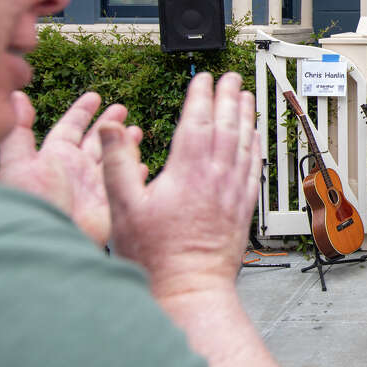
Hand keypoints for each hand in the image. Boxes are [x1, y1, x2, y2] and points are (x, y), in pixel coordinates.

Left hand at [0, 91, 142, 246]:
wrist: (48, 242)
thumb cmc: (30, 203)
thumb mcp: (18, 163)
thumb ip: (18, 130)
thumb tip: (15, 96)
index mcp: (55, 157)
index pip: (70, 127)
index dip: (82, 111)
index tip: (95, 96)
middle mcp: (76, 170)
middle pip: (96, 140)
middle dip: (108, 124)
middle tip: (122, 107)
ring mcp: (95, 187)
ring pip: (114, 157)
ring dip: (125, 144)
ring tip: (137, 130)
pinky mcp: (111, 204)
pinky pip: (127, 182)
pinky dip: (136, 173)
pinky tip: (143, 165)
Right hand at [100, 72, 260, 296]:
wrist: (190, 289)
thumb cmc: (156, 256)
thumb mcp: (123, 207)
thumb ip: (117, 163)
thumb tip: (110, 127)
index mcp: (188, 171)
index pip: (197, 121)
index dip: (200, 96)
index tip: (204, 78)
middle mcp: (217, 177)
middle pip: (227, 126)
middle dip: (229, 97)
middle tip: (232, 77)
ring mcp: (233, 192)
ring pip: (244, 144)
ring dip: (247, 117)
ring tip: (248, 97)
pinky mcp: (243, 208)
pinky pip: (254, 168)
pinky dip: (255, 147)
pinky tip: (256, 139)